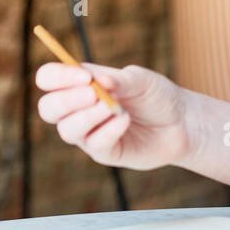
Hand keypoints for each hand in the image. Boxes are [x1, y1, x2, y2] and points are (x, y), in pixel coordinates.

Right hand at [36, 61, 189, 171]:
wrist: (181, 121)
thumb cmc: (157, 95)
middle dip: (66, 100)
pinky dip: (108, 130)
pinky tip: (125, 121)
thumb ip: (118, 79)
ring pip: (67, 130)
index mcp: (81, 84)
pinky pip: (94, 145)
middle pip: (48, 108)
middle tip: (92, 93)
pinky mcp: (104, 152)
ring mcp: (89, 133)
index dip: (58, 76)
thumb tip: (96, 79)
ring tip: (113, 108)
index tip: (84, 77)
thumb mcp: (141, 80)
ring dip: (87, 117)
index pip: (49, 79)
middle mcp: (79, 110)